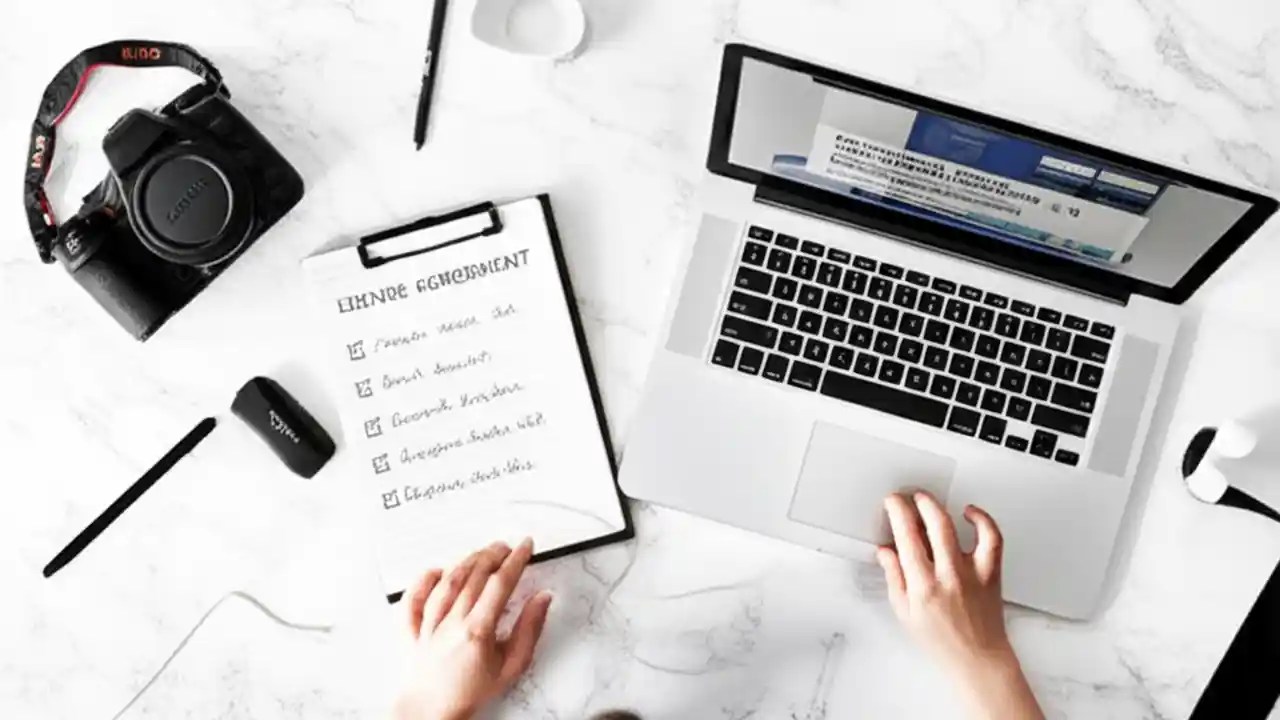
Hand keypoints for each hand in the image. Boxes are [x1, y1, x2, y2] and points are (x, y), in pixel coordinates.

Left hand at [393, 539, 552, 719]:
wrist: (433, 712)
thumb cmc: (471, 692)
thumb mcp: (512, 666)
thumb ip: (529, 630)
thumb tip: (542, 599)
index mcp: (477, 632)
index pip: (500, 584)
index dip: (516, 560)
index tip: (526, 546)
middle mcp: (451, 624)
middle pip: (474, 576)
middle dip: (494, 555)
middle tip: (507, 546)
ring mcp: (427, 625)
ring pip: (447, 581)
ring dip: (466, 561)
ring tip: (482, 552)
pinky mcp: (410, 629)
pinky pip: (413, 597)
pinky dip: (424, 579)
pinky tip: (437, 569)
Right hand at [877, 492, 1042, 719]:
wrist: (978, 658)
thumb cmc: (942, 642)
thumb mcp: (905, 613)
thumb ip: (894, 578)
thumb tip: (886, 552)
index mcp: (922, 586)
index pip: (906, 537)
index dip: (897, 512)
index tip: (893, 503)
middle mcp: (947, 576)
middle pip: (932, 525)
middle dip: (917, 502)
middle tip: (909, 496)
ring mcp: (972, 572)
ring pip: (956, 528)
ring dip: (940, 507)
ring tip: (930, 501)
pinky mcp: (991, 572)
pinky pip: (992, 538)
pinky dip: (983, 520)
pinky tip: (971, 512)